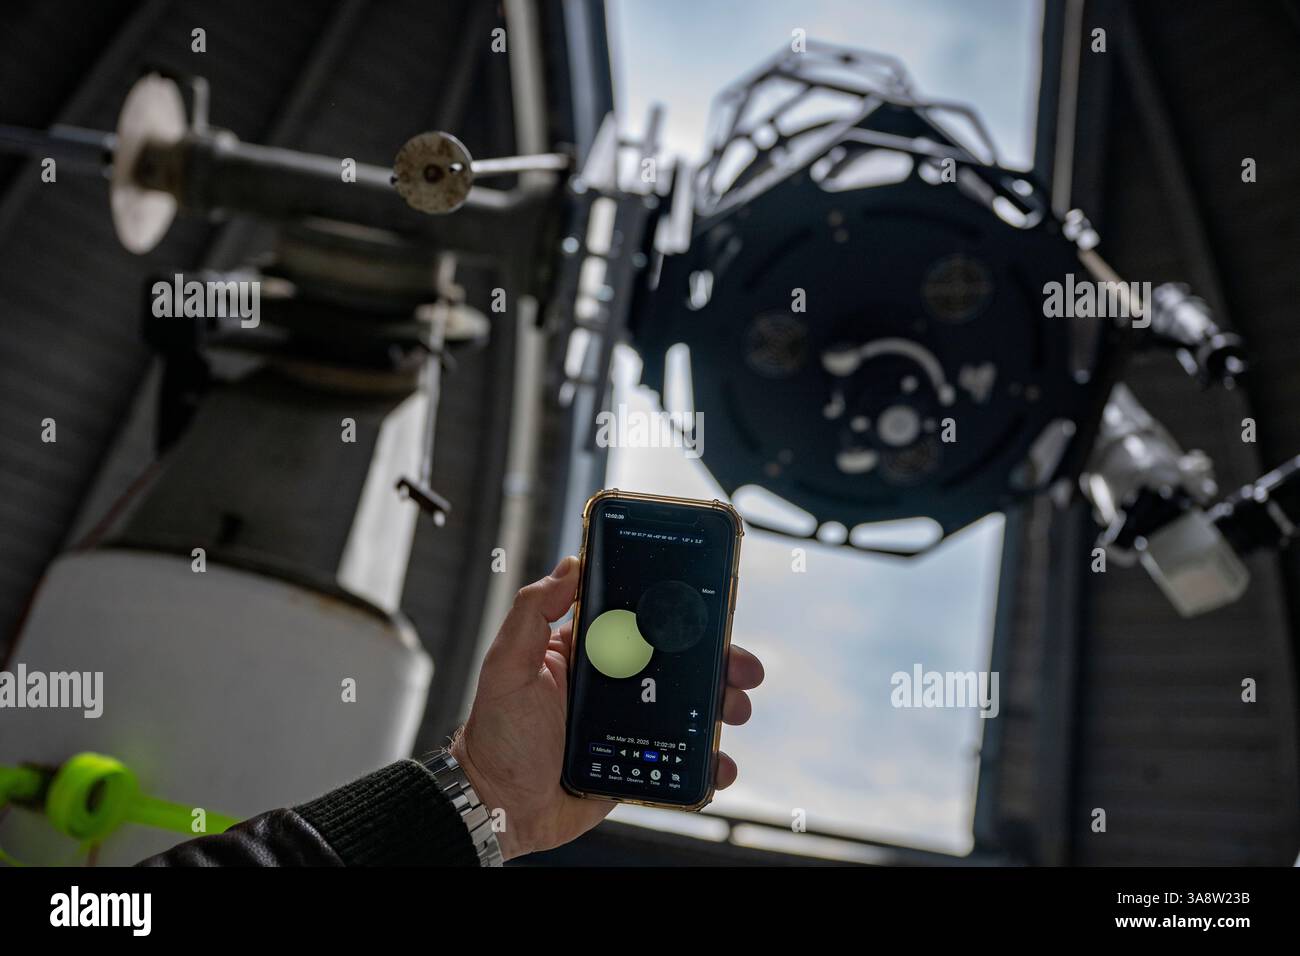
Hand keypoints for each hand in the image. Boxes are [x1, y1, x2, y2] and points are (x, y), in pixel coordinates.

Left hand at [449, 554, 763, 860]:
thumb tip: (569, 564)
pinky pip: (683, 757)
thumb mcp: (507, 666)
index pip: (642, 623)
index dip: (681, 616)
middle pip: (678, 664)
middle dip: (719, 662)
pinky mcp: (639, 762)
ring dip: (722, 705)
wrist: (500, 807)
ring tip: (735, 710)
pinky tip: (720, 762)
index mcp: (588, 653)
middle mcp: (614, 684)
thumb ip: (533, 612)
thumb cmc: (495, 737)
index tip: (713, 611)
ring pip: (690, 708)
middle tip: (742, 668)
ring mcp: (630, 724)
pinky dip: (709, 760)